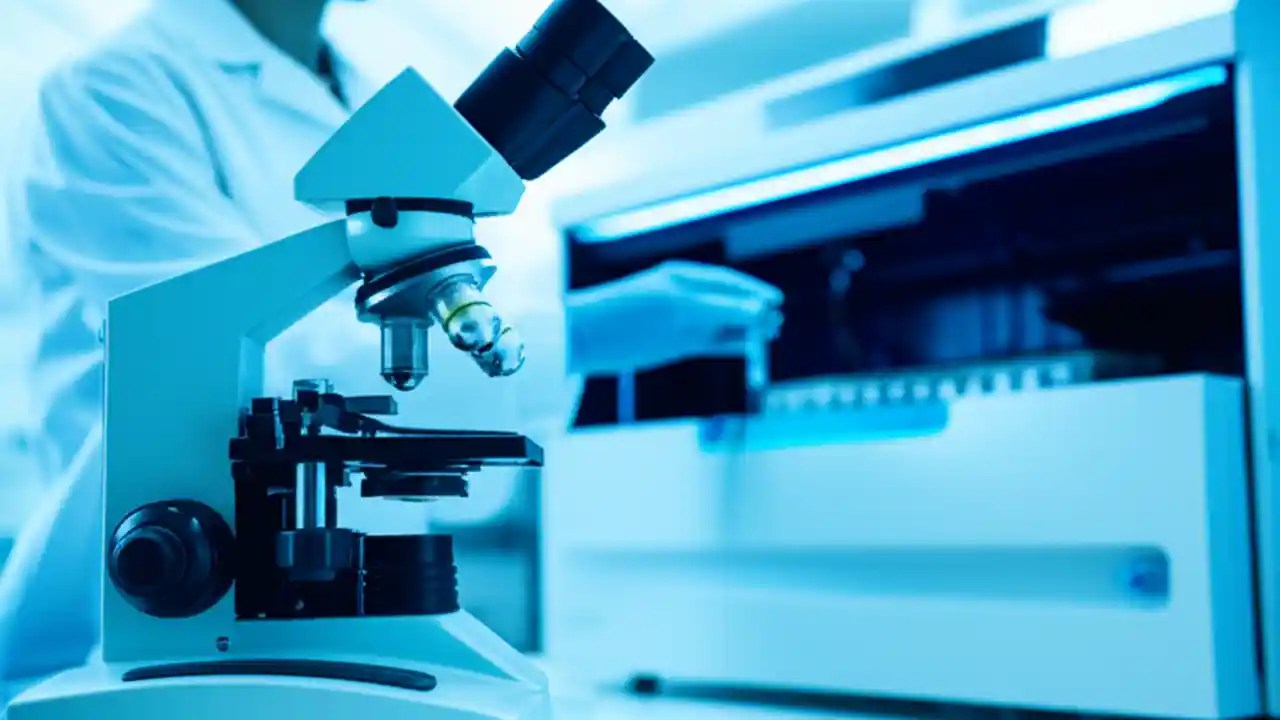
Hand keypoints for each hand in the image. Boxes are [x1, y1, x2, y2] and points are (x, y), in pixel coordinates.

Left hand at [566, 260, 782, 374]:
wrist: (583, 339)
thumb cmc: (627, 318)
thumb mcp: (679, 311)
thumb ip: (721, 310)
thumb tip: (760, 310)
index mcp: (682, 278)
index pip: (727, 282)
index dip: (753, 292)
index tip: (776, 302)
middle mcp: (683, 297)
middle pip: (727, 302)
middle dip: (754, 312)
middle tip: (778, 324)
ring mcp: (679, 321)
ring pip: (720, 323)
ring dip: (745, 329)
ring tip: (771, 335)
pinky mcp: (673, 343)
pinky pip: (709, 341)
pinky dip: (729, 344)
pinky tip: (747, 348)